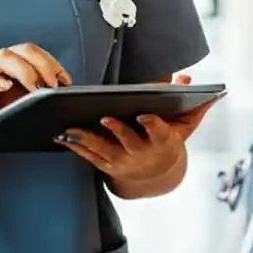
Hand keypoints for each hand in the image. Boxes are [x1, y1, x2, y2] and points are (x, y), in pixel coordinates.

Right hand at [0, 44, 72, 163]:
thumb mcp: (22, 105)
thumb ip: (38, 96)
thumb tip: (63, 96)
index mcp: (12, 64)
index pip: (36, 52)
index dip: (53, 63)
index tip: (66, 81)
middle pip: (23, 50)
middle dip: (43, 65)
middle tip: (54, 85)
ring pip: (4, 58)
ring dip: (24, 70)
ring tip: (36, 87)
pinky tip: (6, 86)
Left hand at [53, 74, 221, 192]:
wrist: (157, 173)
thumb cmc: (168, 140)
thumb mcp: (183, 125)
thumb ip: (190, 104)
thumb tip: (188, 79)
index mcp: (162, 142)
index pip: (158, 132)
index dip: (152, 125)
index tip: (144, 115)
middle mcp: (142, 154)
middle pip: (129, 143)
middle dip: (118, 131)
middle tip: (105, 117)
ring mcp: (123, 162)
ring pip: (104, 151)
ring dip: (88, 139)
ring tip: (71, 127)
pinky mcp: (107, 166)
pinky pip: (90, 157)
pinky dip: (76, 147)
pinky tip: (62, 136)